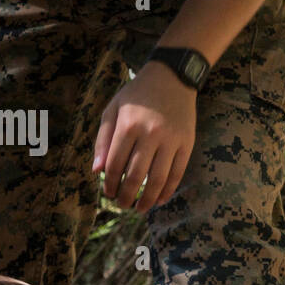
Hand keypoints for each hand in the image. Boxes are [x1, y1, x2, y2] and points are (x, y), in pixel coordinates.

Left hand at [93, 62, 196, 211]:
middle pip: (136, 175)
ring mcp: (171, 139)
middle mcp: (150, 134)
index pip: (115, 164)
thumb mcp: (113, 110)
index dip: (110, 183)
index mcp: (128, 126)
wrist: (172, 77)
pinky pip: (177, 172)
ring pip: (158, 178)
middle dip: (126, 195)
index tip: (108, 192)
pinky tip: (160, 199)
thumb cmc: (137, 95)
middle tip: (122, 204)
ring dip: (147, 198)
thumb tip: (96, 171)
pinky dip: (168, 190)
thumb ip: (102, 140)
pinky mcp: (187, 143)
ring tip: (139, 208)